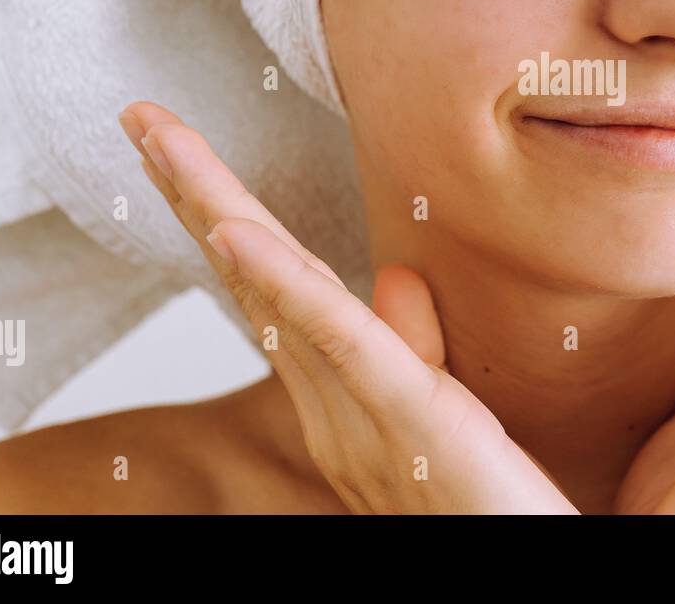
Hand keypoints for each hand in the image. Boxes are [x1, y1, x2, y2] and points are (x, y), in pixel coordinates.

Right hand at [117, 101, 577, 513]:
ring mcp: (361, 421)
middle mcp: (332, 410)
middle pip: (256, 280)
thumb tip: (392, 274)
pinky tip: (236, 229)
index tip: (184, 148)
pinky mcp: (413, 426)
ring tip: (161, 137)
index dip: (228, 216)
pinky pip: (338, 346)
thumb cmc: (497, 508)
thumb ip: (416, 347)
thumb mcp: (449, 415)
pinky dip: (281, 283)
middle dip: (195, 195)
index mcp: (343, 401)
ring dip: (215, 208)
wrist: (533, 571)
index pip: (278, 290)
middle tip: (141, 116)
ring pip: (279, 295)